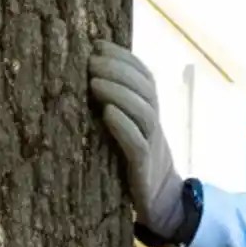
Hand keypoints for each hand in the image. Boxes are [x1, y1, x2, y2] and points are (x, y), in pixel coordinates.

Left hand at [89, 39, 183, 237]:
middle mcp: (154, 122)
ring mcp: (152, 143)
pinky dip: (123, 125)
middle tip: (90, 61)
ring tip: (94, 83)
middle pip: (145, 87)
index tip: (98, 43)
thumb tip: (84, 79)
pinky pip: (137, 143)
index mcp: (150, 110)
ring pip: (143, 110)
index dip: (125, 57)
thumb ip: (117, 106)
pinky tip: (106, 114)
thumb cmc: (134, 163)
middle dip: (118, 69)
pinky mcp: (143, 166)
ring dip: (119, 92)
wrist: (161, 202)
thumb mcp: (129, 129)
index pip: (145, 75)